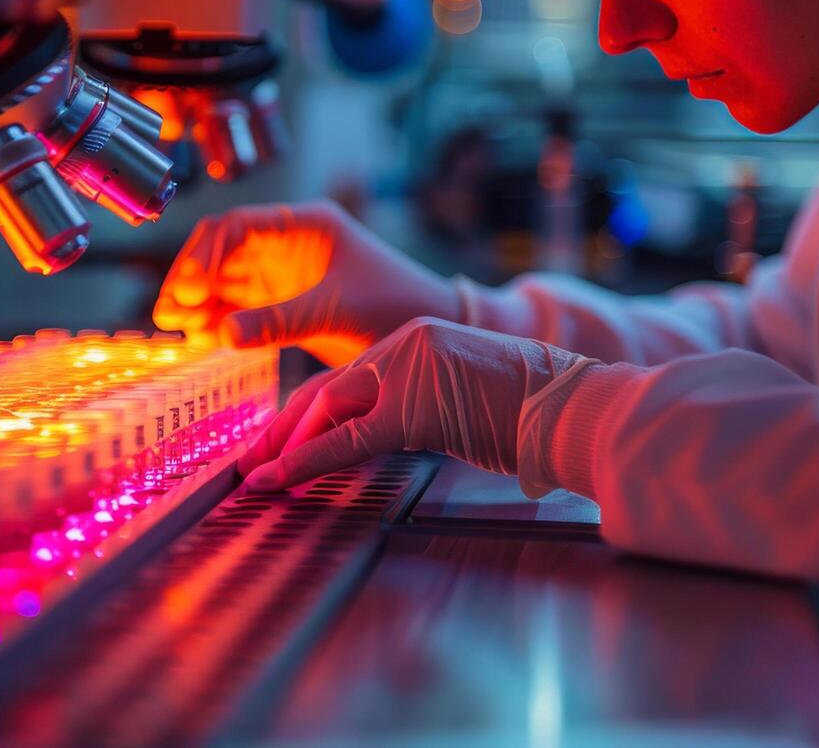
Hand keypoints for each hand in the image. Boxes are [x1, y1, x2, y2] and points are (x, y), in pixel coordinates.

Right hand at [151, 200, 460, 366]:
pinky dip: (216, 320)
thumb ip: (280, 320)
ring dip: (197, 300)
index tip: (190, 287)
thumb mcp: (336, 310)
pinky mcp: (283, 304)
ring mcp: (283, 274)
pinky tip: (200, 339)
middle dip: (191, 277)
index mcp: (304, 225)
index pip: (238, 226)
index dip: (206, 254)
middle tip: (171, 311)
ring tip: (177, 327)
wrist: (429, 327)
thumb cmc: (394, 304)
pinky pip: (237, 307)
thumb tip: (221, 333)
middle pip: (220, 251)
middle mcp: (286, 244)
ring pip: (223, 280)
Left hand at [240, 318, 595, 490]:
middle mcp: (405, 344)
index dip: (301, 413)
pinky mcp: (416, 407)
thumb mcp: (460, 398)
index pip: (344, 377)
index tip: (273, 441)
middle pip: (324, 388)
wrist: (570, 408)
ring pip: (328, 406)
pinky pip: (348, 438)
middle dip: (279, 429)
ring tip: (256, 477)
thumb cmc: (529, 412)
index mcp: (415, 339)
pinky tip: (281, 478)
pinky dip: (307, 460)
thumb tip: (373, 439)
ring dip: (285, 445)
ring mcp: (409, 370)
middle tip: (248, 462)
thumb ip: (416, 407)